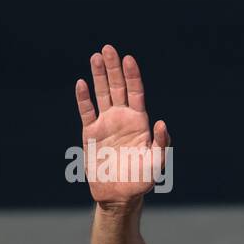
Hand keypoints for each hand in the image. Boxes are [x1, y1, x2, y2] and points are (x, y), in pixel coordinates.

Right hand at [75, 45, 170, 205]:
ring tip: (96, 56)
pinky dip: (83, 98)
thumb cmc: (142, 180)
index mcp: (139, 123)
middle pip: (117, 88)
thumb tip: (160, 122)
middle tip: (108, 48)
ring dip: (98, 76)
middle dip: (114, 68)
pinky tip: (81, 83)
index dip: (132, 76)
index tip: (128, 58)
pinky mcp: (91, 133)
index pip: (136, 93)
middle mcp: (122, 119)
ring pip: (101, 95)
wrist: (119, 195)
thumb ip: (161, 142)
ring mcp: (106, 124)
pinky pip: (86, 111)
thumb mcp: (156, 162)